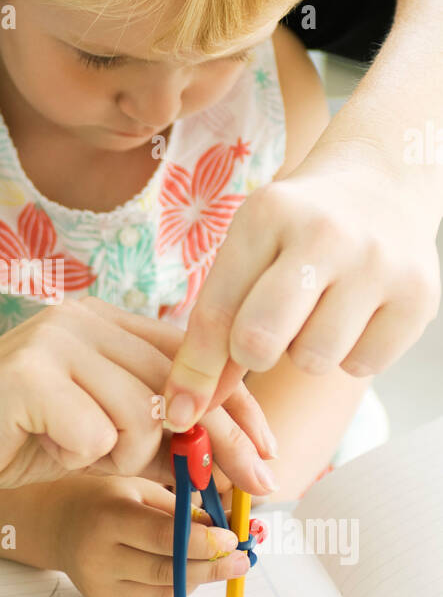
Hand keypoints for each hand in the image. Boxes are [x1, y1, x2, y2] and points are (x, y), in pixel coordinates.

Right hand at [0, 298, 275, 496]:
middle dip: (211, 446)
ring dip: (119, 458)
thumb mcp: (93, 429)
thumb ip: (149, 424)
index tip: (266, 450)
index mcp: (99, 323)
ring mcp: (55, 342)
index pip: (191, 354)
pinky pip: (96, 436)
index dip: (236, 403)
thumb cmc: (5, 439)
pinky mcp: (30, 376)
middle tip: (235, 490)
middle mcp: (82, 320)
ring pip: (142, 416)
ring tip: (75, 454)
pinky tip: (42, 448)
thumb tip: (227, 452)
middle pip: (180, 383)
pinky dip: (77, 459)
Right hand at [49, 475, 249, 596]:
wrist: (59, 526)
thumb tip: (225, 530)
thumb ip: (180, 510)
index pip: (164, 538)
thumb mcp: (140, 489)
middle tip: (240, 561)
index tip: (231, 540)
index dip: (204, 542)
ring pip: (165, 596)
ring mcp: (101, 588)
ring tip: (211, 565)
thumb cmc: (106, 501)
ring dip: (197, 582)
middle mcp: (100, 557)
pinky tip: (184, 577)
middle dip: (211, 568)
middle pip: (168, 572)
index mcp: (109, 518)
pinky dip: (178, 594)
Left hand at [162, 147, 440, 430]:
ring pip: (314, 361)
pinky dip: (349, 354)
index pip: (217, 312)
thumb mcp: (248, 252)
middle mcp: (327, 234)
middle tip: (263, 335)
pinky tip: (353, 315)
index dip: (193, 372)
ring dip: (305, 351)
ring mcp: (379, 263)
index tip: (177, 413)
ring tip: (316, 311)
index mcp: (269, 214)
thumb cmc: (296, 230)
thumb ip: (217, 325)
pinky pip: (362, 367)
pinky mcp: (421, 294)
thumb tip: (188, 411)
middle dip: (251, 355)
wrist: (382, 183)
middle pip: (260, 341)